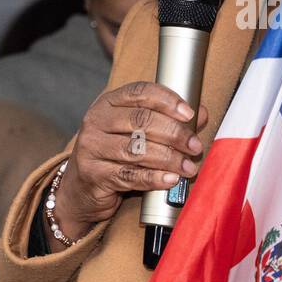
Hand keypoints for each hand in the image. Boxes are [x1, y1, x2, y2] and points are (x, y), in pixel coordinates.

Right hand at [48, 82, 208, 245]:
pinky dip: (155, 178)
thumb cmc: (115, 154)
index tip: (189, 114)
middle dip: (175, 134)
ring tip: (188, 167)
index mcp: (108, 103)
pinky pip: (130, 176)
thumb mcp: (137, 132)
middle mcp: (96, 121)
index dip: (168, 101)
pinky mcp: (94, 175)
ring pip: (137, 150)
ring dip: (169, 159)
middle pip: (142, 121)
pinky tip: (171, 179)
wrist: (81, 189)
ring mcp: (92, 148)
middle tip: (195, 146)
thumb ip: (168, 121)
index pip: (140, 92)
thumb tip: (200, 114)